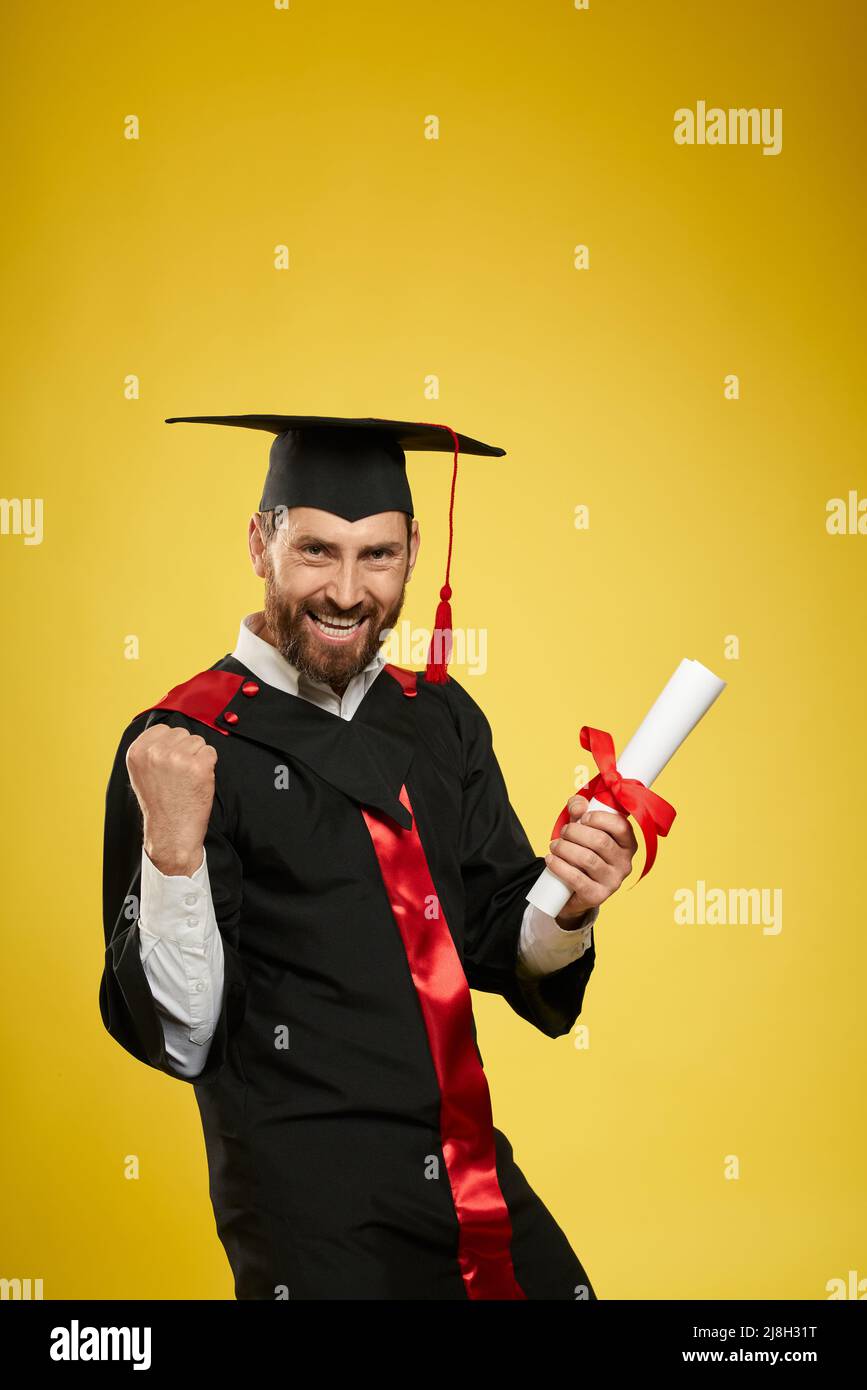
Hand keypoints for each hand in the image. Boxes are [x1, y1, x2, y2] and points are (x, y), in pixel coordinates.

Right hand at [126, 724, 217, 875]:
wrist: (171, 833)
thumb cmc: (159, 805)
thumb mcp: (142, 773)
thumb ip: (150, 750)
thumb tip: (167, 732)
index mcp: (137, 752)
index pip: (163, 729)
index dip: (171, 745)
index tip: (168, 764)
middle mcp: (155, 752)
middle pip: (182, 733)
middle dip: (184, 750)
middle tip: (179, 775)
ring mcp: (177, 758)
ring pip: (198, 741)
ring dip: (197, 758)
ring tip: (187, 779)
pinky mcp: (198, 766)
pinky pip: (211, 752)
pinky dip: (209, 766)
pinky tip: (197, 781)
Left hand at [544, 794, 638, 927]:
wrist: (573, 889)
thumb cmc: (582, 851)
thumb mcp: (582, 828)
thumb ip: (580, 809)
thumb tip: (577, 805)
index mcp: (628, 845)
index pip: (621, 826)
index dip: (598, 818)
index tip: (582, 818)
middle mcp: (625, 864)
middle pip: (600, 841)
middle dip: (575, 832)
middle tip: (564, 832)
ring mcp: (612, 882)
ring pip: (587, 859)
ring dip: (565, 848)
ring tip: (554, 846)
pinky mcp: (597, 896)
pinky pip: (577, 879)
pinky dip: (560, 866)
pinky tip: (551, 860)